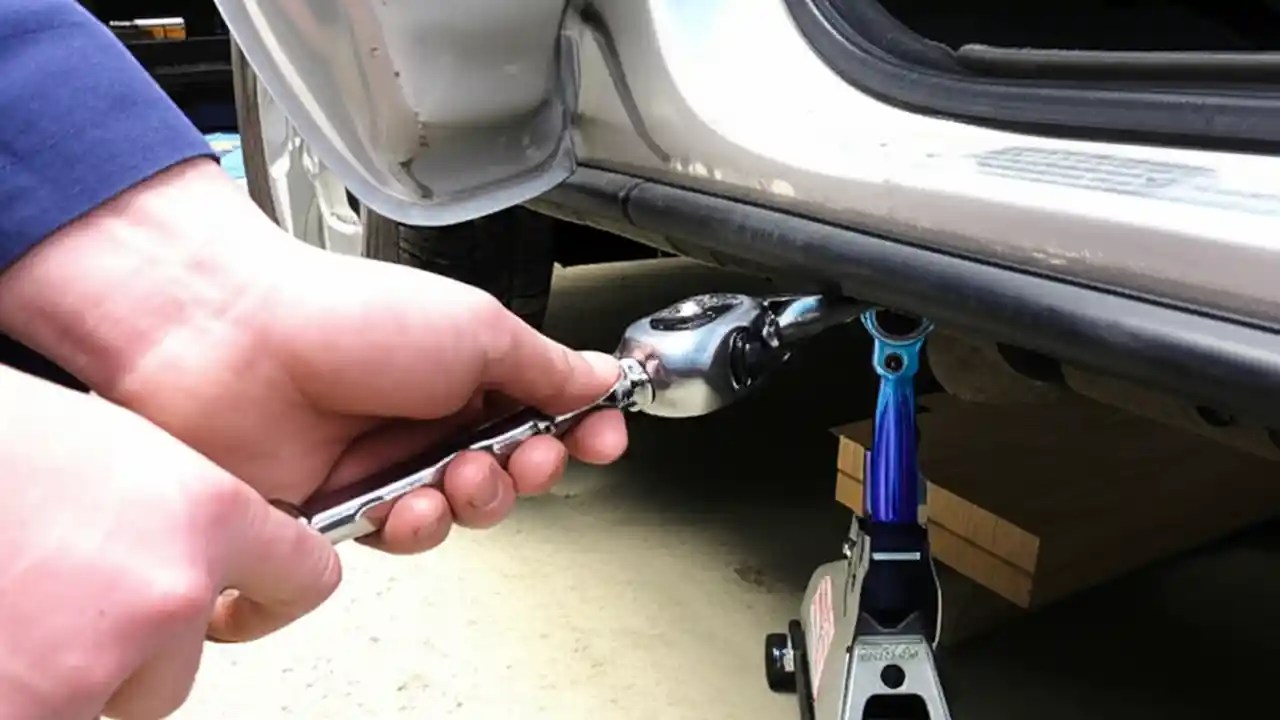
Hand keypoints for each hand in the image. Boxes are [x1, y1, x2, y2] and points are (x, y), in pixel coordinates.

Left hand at [0, 158, 628, 556]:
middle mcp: (432, 414)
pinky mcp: (346, 504)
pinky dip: (417, 526)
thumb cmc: (346, 317)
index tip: (604, 437)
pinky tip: (408, 504)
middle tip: (524, 458)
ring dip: (474, 502)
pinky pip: (405, 537)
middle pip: (514, 469)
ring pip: (464, 512)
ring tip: (456, 478)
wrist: (230, 343)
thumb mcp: (477, 328)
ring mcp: (389, 460)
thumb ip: (547, 365)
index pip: (546, 409)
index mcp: (468, 365)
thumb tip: (602, 376)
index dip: (580, 430)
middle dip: (530, 471)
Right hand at [0, 365, 339, 719]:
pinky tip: (3, 638)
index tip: (251, 603)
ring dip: (70, 678)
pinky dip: (27, 693)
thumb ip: (185, 528)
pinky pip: (54, 717)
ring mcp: (95, 662)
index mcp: (204, 516)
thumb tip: (211, 584)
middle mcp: (168, 592)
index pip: (304, 579)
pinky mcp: (31, 710)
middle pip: (181, 668)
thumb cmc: (2, 450)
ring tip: (16, 606)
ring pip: (112, 705)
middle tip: (57, 595)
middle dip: (129, 651)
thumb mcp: (120, 458)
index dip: (273, 596)